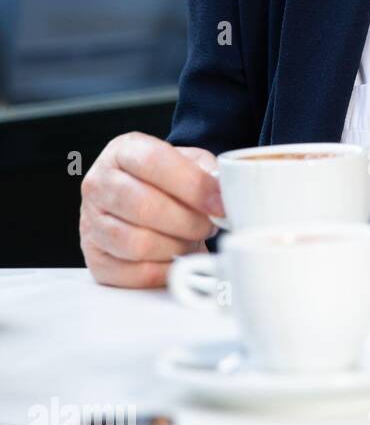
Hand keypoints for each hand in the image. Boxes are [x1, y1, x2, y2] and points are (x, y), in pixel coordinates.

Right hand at [80, 133, 223, 288]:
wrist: (138, 197)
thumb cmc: (166, 179)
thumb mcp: (188, 160)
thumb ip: (207, 171)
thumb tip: (223, 193)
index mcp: (122, 151)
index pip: (154, 162)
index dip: (192, 185)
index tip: (219, 203)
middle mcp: (98, 184)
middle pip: (144, 206)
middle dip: (188, 221)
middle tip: (209, 225)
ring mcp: (91, 223)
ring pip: (137, 244)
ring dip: (177, 247)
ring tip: (193, 239)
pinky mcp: (95, 259)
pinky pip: (133, 274)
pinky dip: (164, 271)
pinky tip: (177, 259)